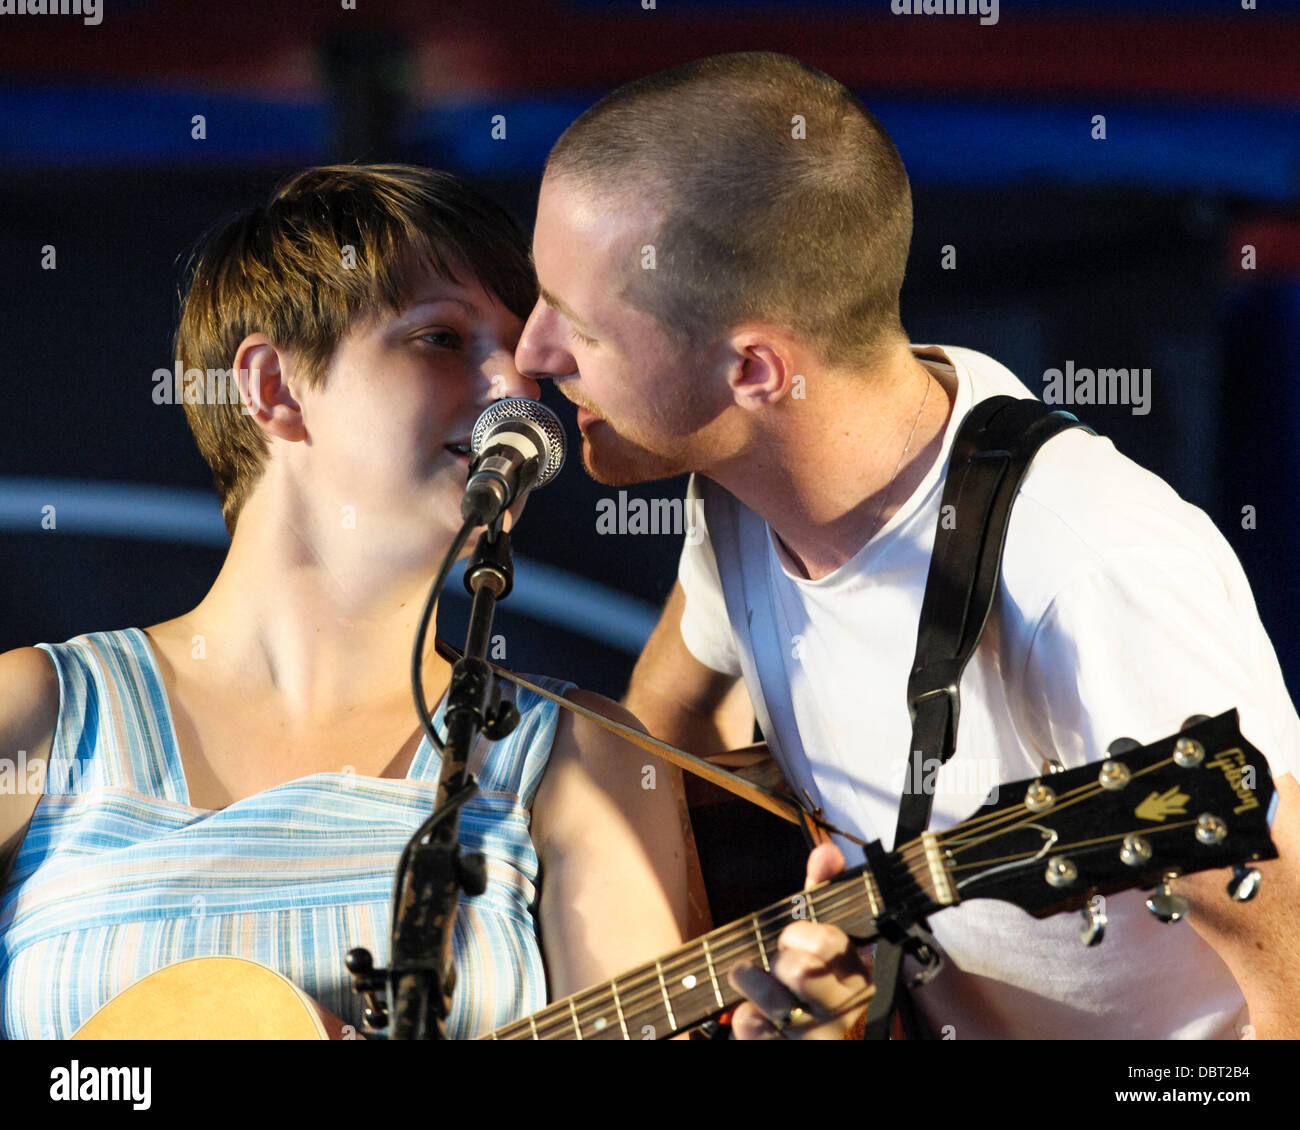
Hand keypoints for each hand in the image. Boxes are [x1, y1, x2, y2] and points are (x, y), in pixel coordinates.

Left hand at [727, 843, 873, 1038]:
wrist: (814, 1040)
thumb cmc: (815, 981)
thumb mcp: (822, 936)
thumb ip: (821, 893)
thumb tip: (827, 851)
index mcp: (858, 972)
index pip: (830, 942)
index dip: (803, 933)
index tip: (794, 935)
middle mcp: (845, 1009)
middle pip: (798, 968)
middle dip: (778, 958)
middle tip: (779, 960)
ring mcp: (818, 1036)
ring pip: (772, 999)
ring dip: (752, 983)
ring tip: (754, 982)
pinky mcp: (790, 1052)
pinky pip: (754, 1029)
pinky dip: (747, 1019)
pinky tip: (757, 1016)